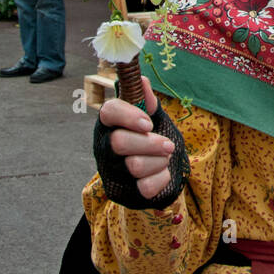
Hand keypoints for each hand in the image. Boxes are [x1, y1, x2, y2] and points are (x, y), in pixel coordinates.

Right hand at [98, 76, 174, 201]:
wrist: (165, 171)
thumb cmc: (154, 139)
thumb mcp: (154, 118)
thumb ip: (148, 101)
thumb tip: (142, 80)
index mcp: (111, 123)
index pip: (108, 112)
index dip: (128, 116)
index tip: (148, 123)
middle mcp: (105, 147)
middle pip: (119, 143)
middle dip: (151, 143)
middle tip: (168, 145)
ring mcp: (112, 171)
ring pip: (134, 165)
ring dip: (159, 160)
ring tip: (164, 157)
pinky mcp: (123, 193)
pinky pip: (146, 187)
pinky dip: (161, 179)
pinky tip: (159, 174)